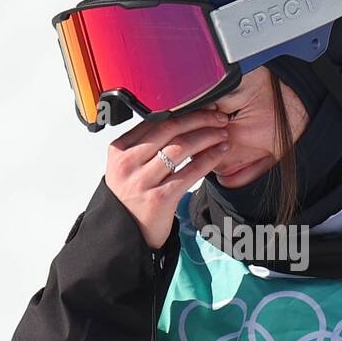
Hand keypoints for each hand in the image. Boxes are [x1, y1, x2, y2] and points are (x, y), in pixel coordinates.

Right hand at [105, 105, 229, 248]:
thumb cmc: (130, 197)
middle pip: (170, 129)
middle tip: (219, 117)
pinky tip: (220, 152)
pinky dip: (208, 159)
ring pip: (182, 148)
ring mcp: (143, 181)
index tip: (203, 107)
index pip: (155, 121)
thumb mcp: (127, 167)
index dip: (184, 111)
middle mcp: (128, 163)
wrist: (125, 233)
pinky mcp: (159, 198)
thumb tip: (177, 120)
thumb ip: (144, 145)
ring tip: (223, 134)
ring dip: (207, 137)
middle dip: (199, 119)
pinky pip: (190, 172)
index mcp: (119, 150)